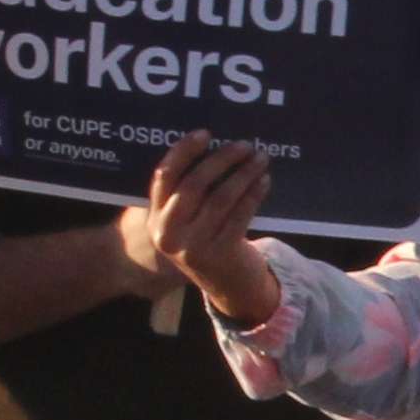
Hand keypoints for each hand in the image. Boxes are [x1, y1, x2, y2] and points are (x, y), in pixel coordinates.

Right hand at [132, 133, 278, 327]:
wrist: (229, 285)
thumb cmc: (210, 240)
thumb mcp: (189, 220)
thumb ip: (190, 191)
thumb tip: (216, 146)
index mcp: (155, 219)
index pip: (164, 176)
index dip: (183, 152)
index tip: (205, 133)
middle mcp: (169, 234)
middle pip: (194, 185)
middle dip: (221, 160)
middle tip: (244, 144)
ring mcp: (193, 246)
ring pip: (220, 199)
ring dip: (243, 174)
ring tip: (260, 158)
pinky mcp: (220, 255)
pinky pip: (240, 215)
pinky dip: (253, 195)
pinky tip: (264, 180)